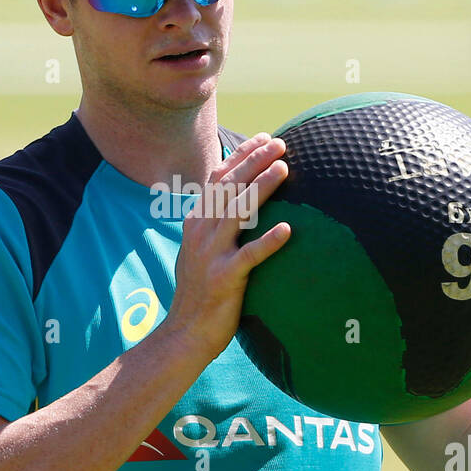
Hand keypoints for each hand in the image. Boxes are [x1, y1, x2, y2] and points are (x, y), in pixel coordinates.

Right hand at [161, 133, 290, 360]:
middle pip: (229, 187)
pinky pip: (249, 256)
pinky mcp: (224, 278)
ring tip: (284, 169)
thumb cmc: (200, 291)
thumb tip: (238, 202)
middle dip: (254, 161)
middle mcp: (201, 232)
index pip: (218, 178)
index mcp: (196, 222)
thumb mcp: (200, 250)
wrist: (184, 332)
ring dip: (261, 188)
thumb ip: (214, 224)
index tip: (264, 138)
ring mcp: (211, 254)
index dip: (241, 156)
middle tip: (280, 143)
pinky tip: (287, 230)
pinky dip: (267, 242)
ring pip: (238, 213)